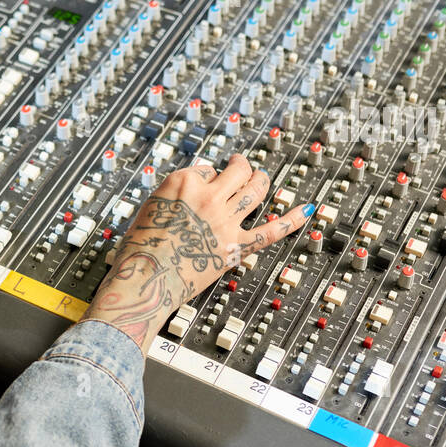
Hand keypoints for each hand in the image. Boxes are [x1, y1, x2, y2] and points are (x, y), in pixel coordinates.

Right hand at [82, 154, 313, 351]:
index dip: (208, 175)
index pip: (206, 168)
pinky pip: (272, 230)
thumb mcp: (147, 210)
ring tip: (262, 178)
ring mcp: (225, 221)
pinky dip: (293, 220)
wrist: (143, 280)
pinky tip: (307, 210)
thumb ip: (171, 200)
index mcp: (182, 182)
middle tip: (242, 166)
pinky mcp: (235, 247)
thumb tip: (186, 199)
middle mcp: (208, 196)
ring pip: (256, 190)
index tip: (207, 182)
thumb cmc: (138, 251)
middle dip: (242, 166)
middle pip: (237, 170)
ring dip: (262, 180)